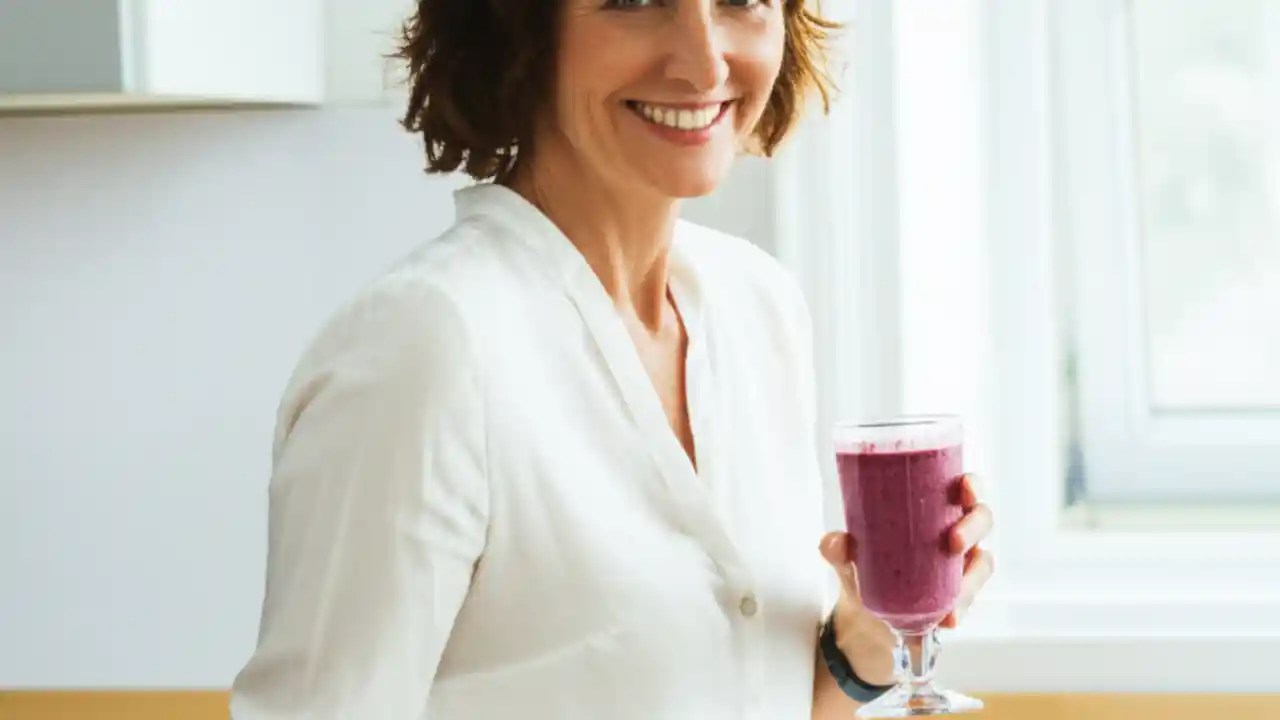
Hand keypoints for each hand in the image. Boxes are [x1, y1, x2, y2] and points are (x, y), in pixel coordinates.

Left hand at [818, 474, 995, 683]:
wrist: (864, 615)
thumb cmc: (864, 567)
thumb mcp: (847, 557)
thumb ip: (838, 548)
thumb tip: (836, 542)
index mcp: (933, 508)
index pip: (963, 487)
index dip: (971, 484)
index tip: (964, 487)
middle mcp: (954, 531)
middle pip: (982, 520)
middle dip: (973, 528)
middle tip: (953, 543)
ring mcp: (961, 565)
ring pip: (982, 563)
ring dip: (971, 579)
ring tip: (952, 598)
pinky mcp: (959, 595)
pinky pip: (969, 599)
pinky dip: (960, 608)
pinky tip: (948, 618)